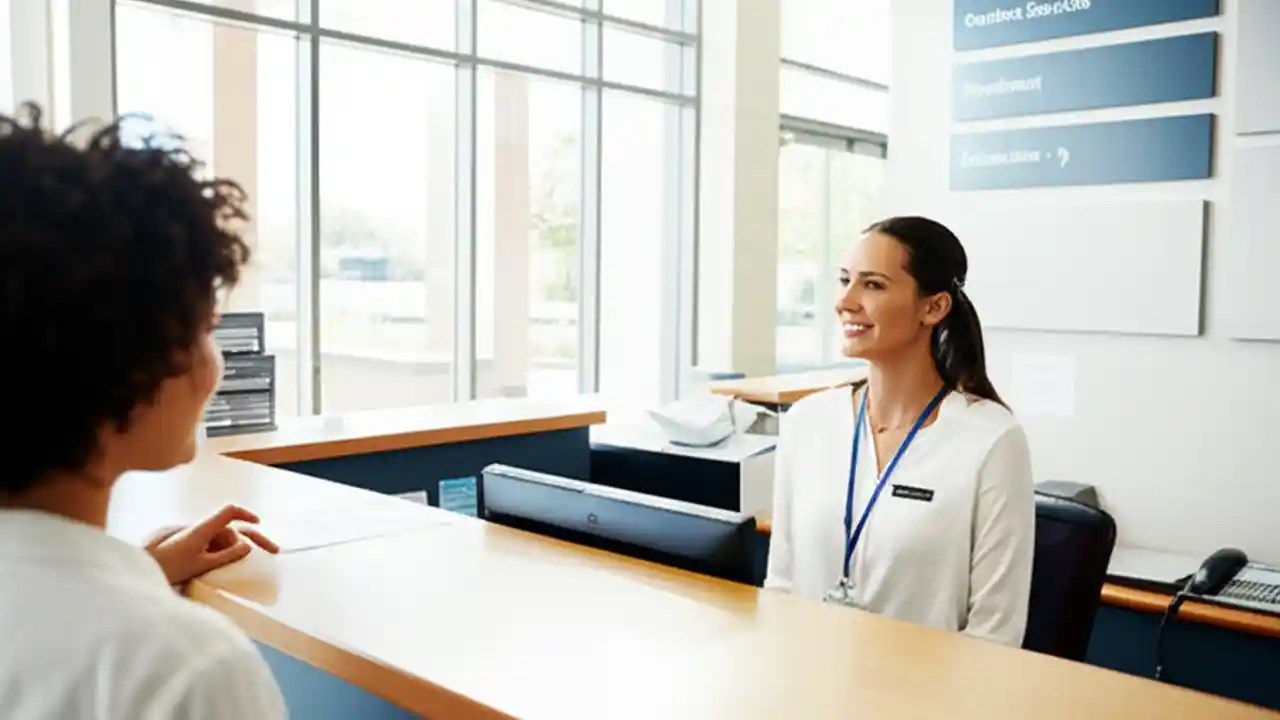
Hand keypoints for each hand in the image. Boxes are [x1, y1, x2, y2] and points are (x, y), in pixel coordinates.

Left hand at [145, 504, 279, 587]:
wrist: (141, 572)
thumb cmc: (168, 567)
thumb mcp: (201, 564)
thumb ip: (226, 555)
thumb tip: (247, 546)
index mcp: (204, 528)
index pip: (229, 511)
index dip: (246, 514)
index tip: (259, 523)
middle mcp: (202, 530)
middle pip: (233, 529)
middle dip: (254, 539)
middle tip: (273, 551)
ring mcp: (197, 539)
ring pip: (226, 540)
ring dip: (239, 551)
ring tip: (251, 567)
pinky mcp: (192, 548)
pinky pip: (216, 547)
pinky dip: (227, 555)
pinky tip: (231, 568)